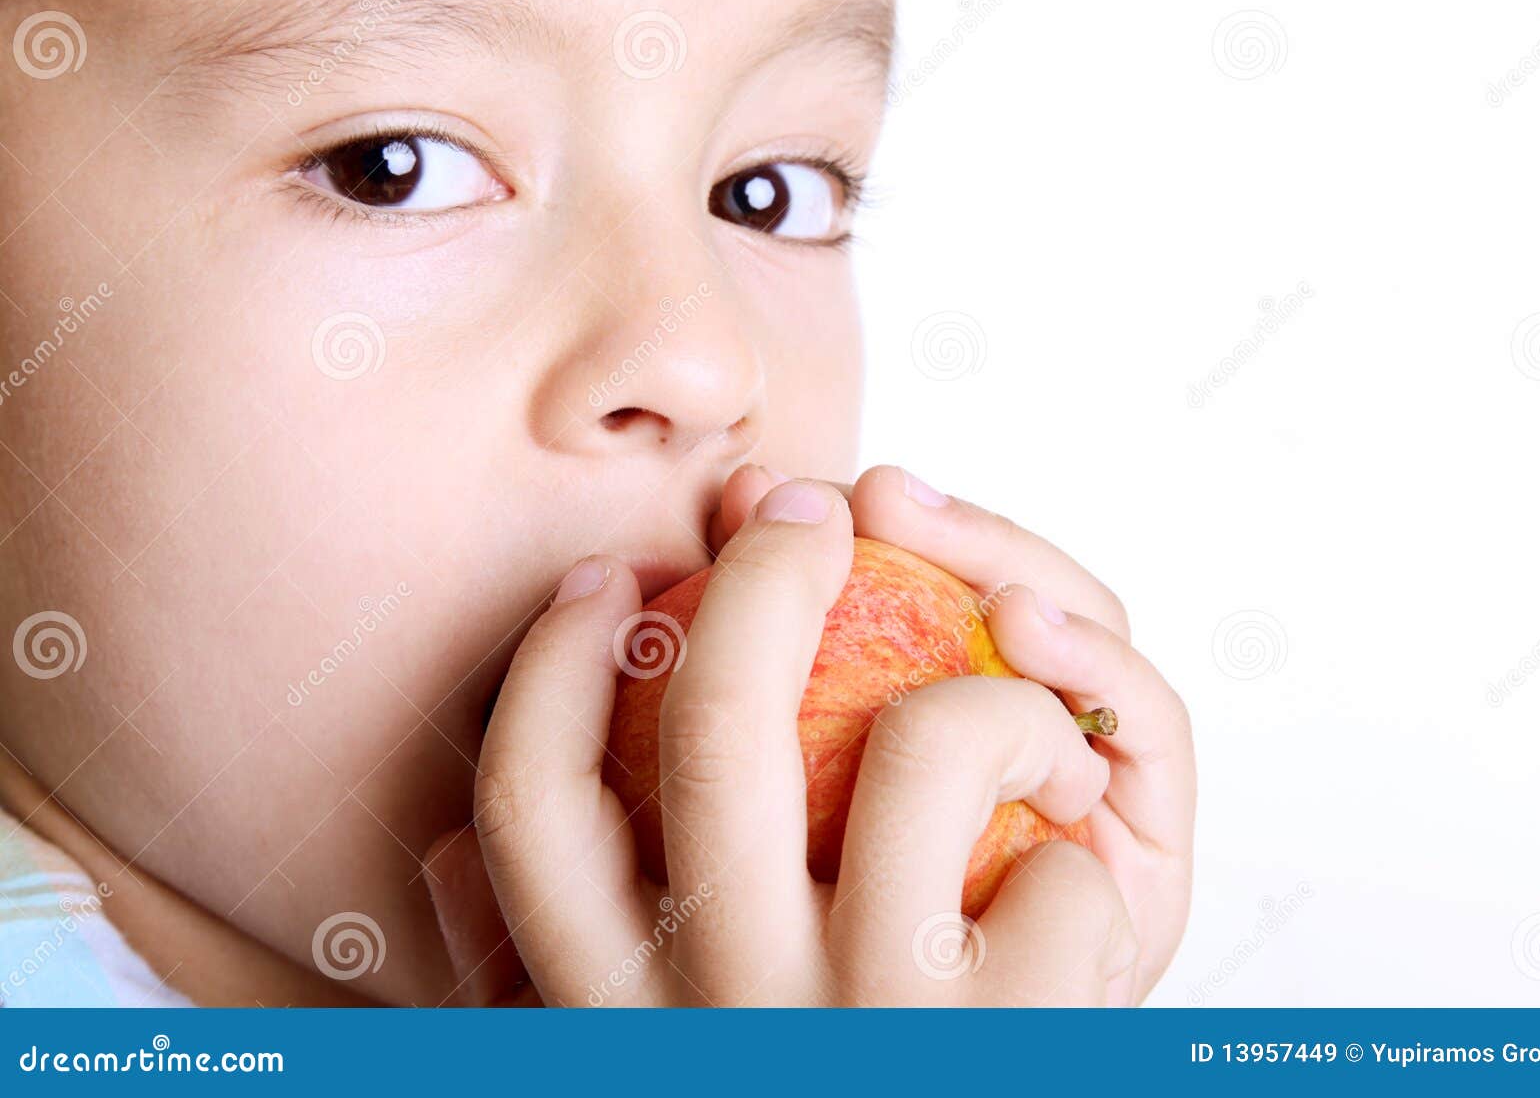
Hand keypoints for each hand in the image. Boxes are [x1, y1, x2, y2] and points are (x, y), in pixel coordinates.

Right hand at [426, 478, 1138, 1004]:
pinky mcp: (1011, 1039)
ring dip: (998, 698)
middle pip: (715, 718)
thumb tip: (439, 851)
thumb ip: (571, 957)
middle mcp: (724, 1017)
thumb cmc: (828, 1073)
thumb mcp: (675, 1036)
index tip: (610, 575)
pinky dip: (1089, 837)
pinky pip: (1063, 856)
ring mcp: (871, 1028)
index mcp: (619, 1009)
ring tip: (1029, 734)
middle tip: (806, 508)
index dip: (553, 658)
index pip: (528, 801)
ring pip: (927, 744)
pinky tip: (1071, 886)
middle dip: (767, 571)